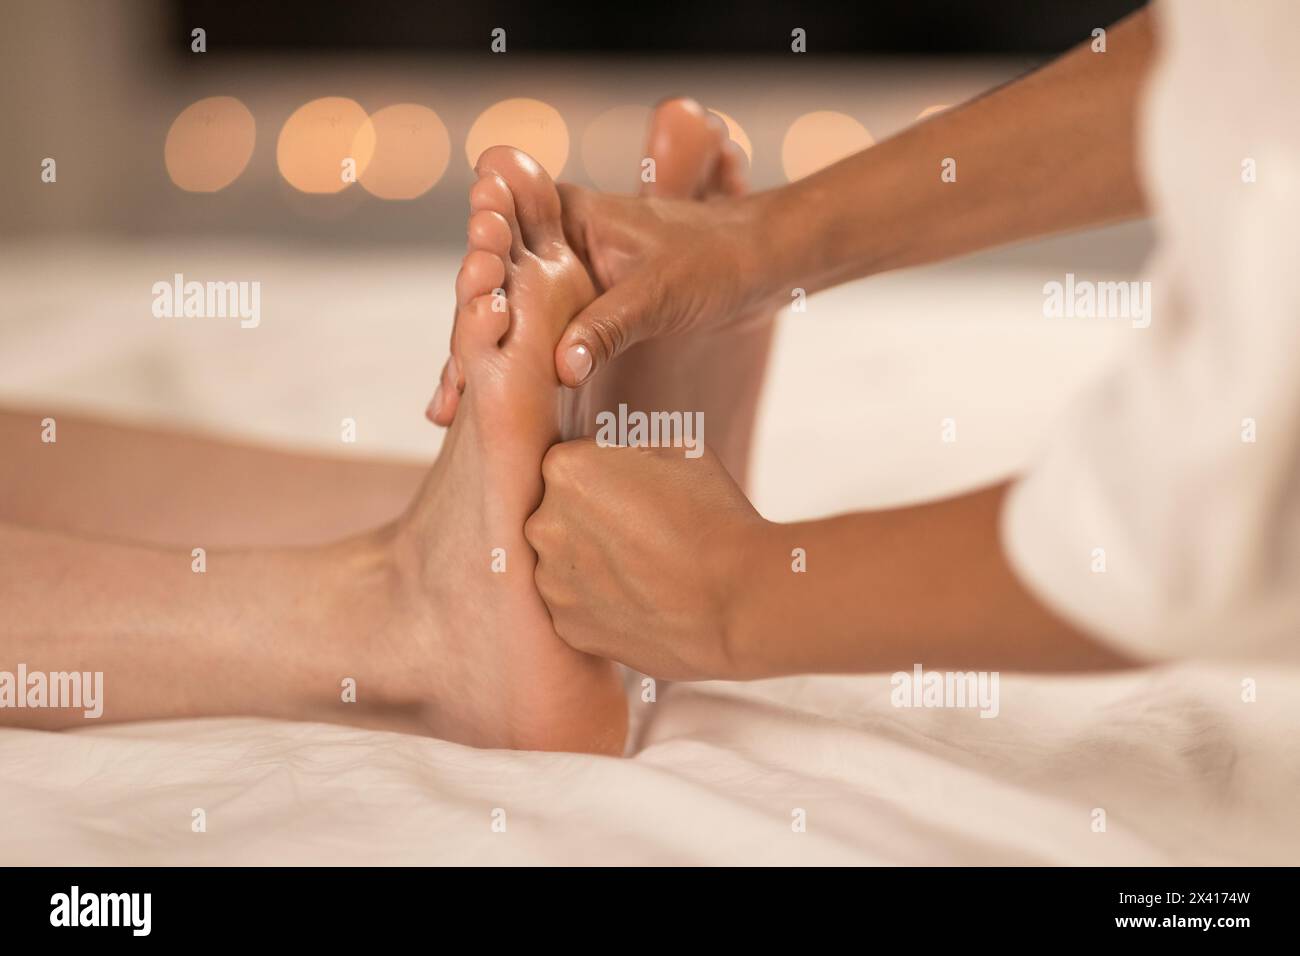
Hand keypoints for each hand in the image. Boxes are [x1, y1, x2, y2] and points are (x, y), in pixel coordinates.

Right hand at [429, 187, 777, 426]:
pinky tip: (490, 410)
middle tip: (445, 404)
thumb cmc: (716, 259)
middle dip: (466, 345)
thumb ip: (608, 327)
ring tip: (448, 416)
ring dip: (481, 363)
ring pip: (510, 320)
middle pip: (495, 293)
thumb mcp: (658, 293)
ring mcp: (568, 277)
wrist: (761, 262)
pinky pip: (539, 338)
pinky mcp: (585, 308)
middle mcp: (557, 244)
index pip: (500, 249)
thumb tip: (560, 369)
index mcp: (568, 216)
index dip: (475, 296)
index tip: (461, 344)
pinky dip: (516, 370)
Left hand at [525, 438, 766, 679]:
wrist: (736, 599)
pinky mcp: (569, 627)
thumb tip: (615, 462)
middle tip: (645, 534)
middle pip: (562, 515)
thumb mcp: (677, 449)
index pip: (574, 466)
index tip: (641, 494)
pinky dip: (604, 605)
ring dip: (595, 564)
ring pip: (567, 564)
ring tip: (648, 572)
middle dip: (594, 521)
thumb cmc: (714, 516)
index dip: (611, 478)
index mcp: (565, 469)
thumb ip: (627, 454)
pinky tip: (643, 601)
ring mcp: (552, 581)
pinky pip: (579, 607)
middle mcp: (543, 524)